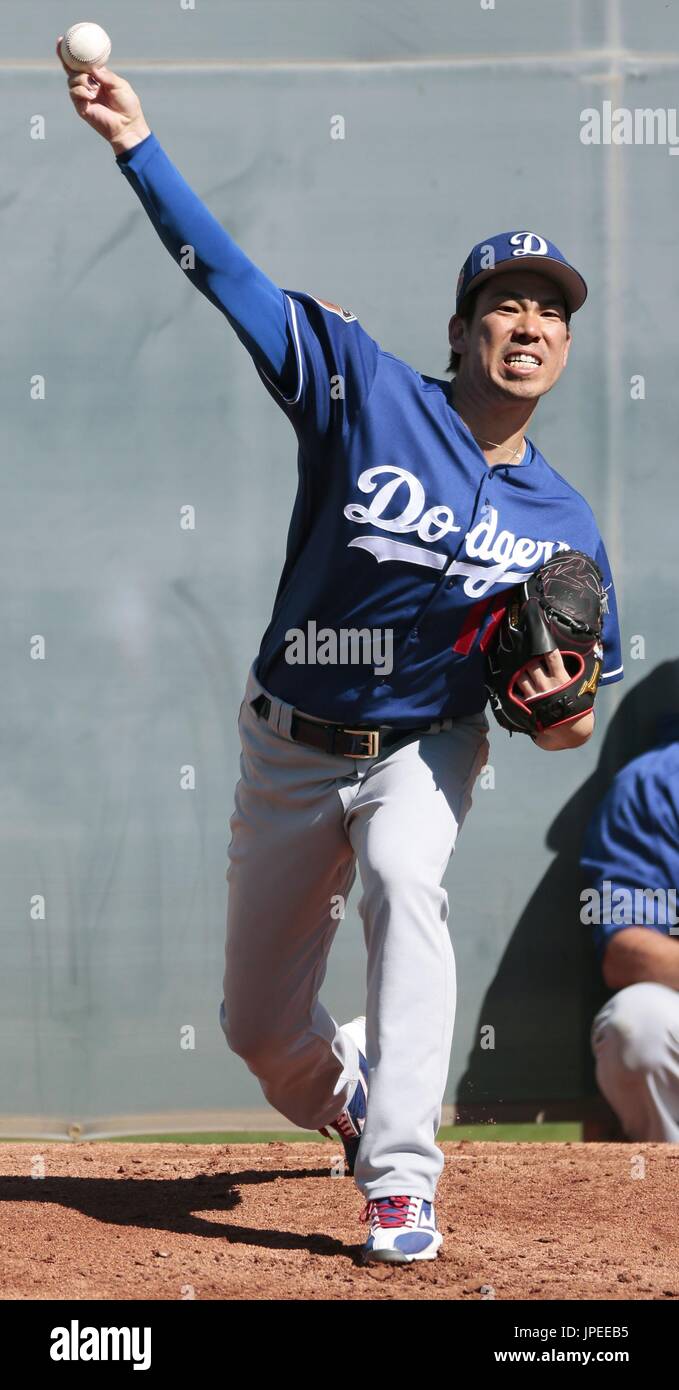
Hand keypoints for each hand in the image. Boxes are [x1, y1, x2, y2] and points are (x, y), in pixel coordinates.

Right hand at [56, 35, 150, 150]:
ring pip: (72, 80)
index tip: (62, 40)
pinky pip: (74, 92)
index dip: (71, 54)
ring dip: (81, 79)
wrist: (127, 125)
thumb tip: (92, 68)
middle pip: (72, 70)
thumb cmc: (127, 105)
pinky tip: (91, 96)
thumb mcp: (119, 85)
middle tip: (70, 55)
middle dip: (68, 61)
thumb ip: (106, 75)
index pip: (82, 63)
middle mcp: (89, 85)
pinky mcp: (81, 107)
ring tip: (93, 87)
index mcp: (97, 78)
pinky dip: (81, 91)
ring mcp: (83, 96)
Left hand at [517, 650, 594, 748]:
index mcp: (561, 679)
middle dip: (529, 658)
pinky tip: (511, 682)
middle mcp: (546, 685)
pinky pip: (516, 691)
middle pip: (532, 663)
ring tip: (521, 667)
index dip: (545, 645)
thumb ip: (581, 669)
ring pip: (521, 675)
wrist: (570, 730)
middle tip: (527, 654)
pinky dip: (513, 686)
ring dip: (520, 670)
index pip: (552, 656)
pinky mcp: (527, 704)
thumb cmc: (578, 706)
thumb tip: (596, 645)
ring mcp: (535, 695)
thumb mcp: (583, 687)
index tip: (540, 637)